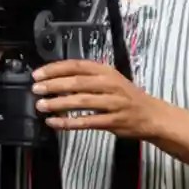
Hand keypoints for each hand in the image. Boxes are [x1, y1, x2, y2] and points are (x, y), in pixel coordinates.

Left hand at [32, 60, 162, 139]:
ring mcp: (113, 103)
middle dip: (54, 85)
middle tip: (36, 89)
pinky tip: (54, 122)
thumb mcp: (109, 80)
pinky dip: (69, 122)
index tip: (38, 74)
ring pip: (81, 101)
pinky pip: (87, 121)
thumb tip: (55, 79)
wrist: (152, 115)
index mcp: (106, 71)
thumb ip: (86, 78)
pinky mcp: (114, 121)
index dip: (55, 69)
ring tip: (41, 105)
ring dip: (59, 104)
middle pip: (78, 82)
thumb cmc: (126, 97)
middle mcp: (110, 84)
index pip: (77, 65)